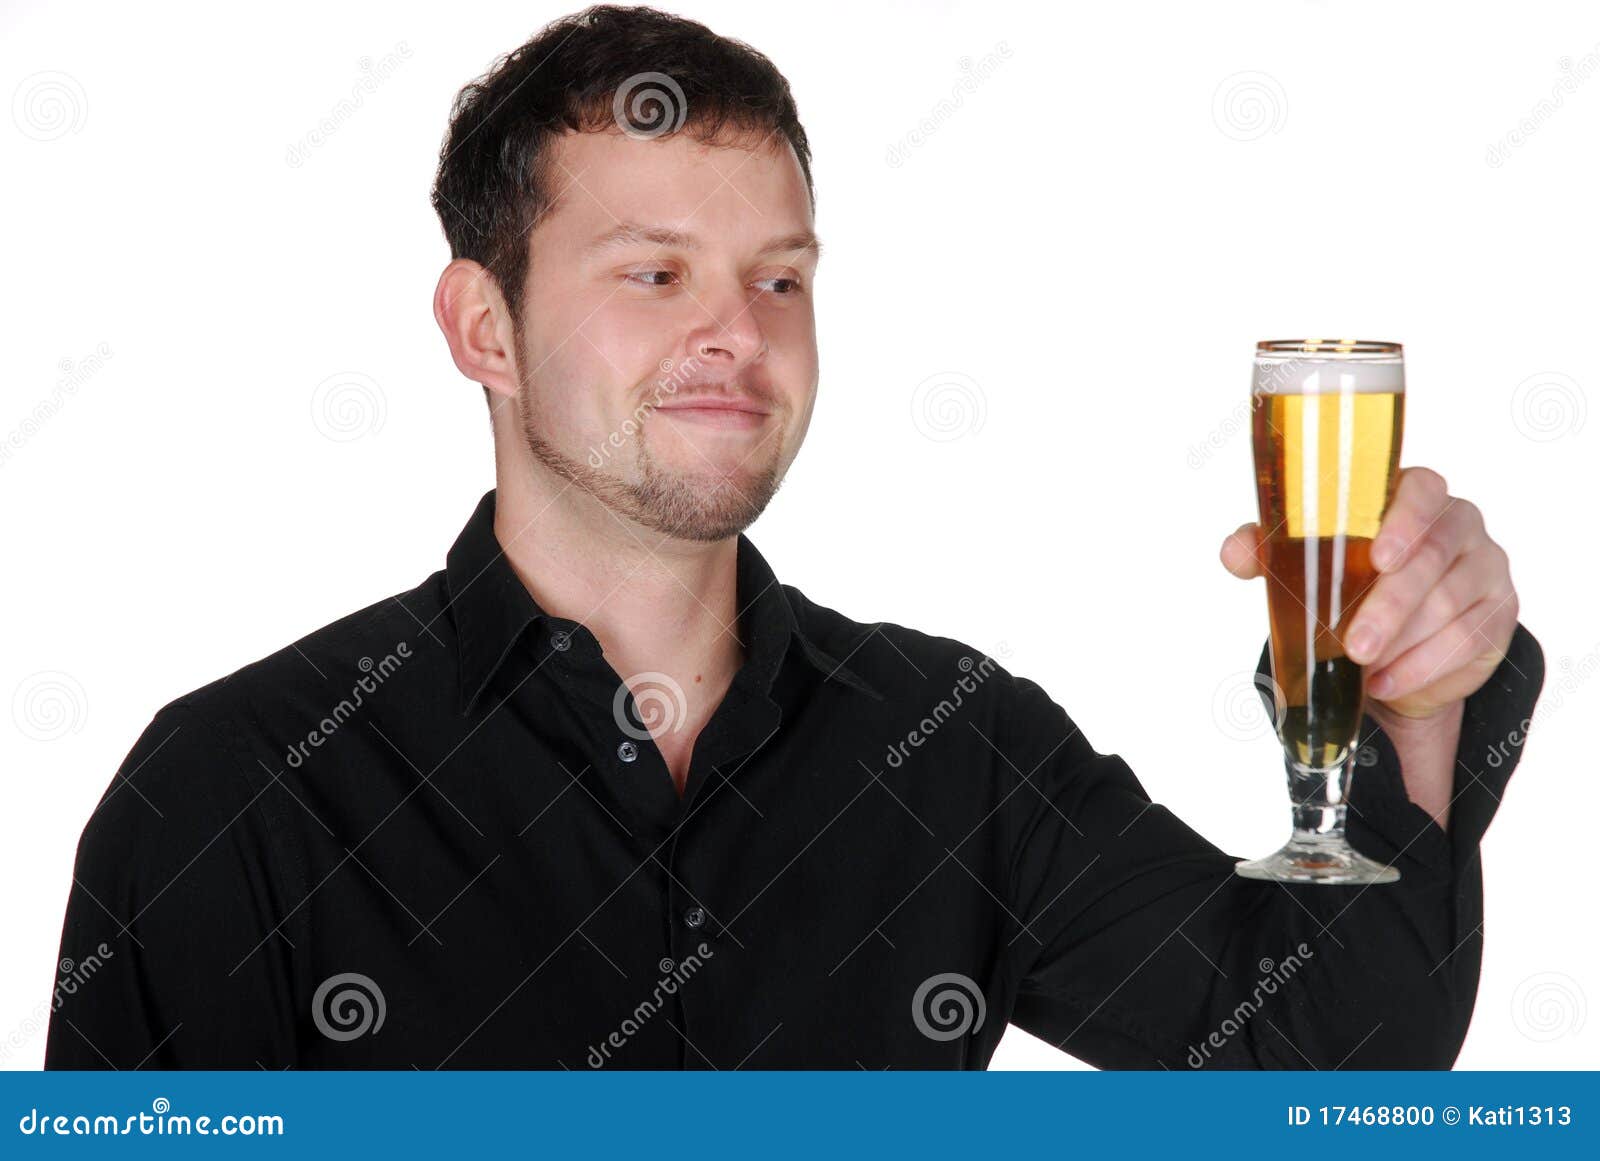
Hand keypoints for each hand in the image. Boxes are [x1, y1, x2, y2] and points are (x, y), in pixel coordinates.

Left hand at [1219, 467, 1518, 721]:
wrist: (1393, 645)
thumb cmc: (1349, 583)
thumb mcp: (1306, 563)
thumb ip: (1269, 550)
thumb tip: (1234, 554)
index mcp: (1411, 496)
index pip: (1421, 488)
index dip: (1404, 517)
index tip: (1380, 555)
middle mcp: (1457, 524)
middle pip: (1433, 556)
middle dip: (1390, 605)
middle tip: (1355, 643)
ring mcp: (1484, 567)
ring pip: (1450, 603)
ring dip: (1403, 641)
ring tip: (1362, 665)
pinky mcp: (1497, 614)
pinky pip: (1467, 640)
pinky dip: (1422, 666)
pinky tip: (1387, 682)